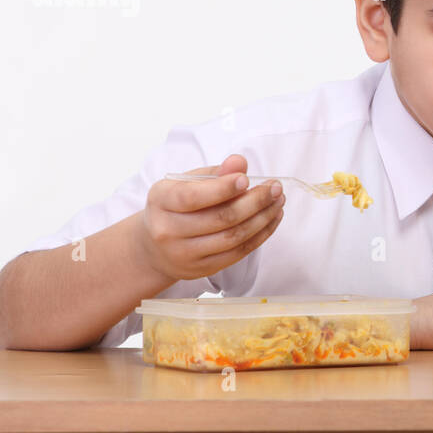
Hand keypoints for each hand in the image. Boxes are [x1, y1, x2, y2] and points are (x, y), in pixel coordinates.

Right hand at [136, 153, 284, 281]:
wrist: (154, 247)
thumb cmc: (175, 206)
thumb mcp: (186, 182)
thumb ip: (215, 172)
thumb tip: (239, 163)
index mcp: (162, 201)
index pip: (193, 197)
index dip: (222, 188)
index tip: (246, 179)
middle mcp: (168, 231)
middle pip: (221, 218)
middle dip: (254, 202)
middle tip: (275, 188)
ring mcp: (185, 254)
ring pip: (233, 237)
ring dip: (262, 218)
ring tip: (278, 201)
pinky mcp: (202, 269)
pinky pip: (238, 253)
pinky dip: (260, 235)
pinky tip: (271, 218)